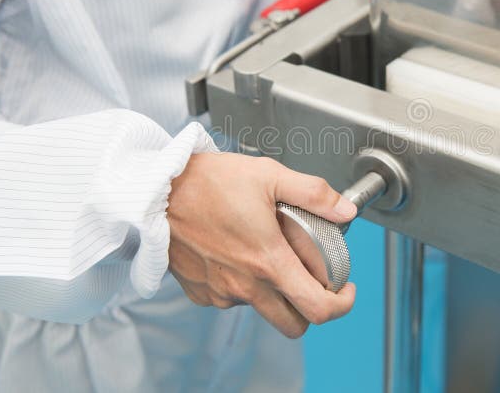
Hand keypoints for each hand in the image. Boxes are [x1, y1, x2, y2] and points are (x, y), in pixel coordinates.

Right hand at [167, 153, 357, 337]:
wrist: (154, 192)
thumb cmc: (207, 182)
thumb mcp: (269, 175)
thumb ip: (314, 194)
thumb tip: (346, 209)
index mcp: (268, 261)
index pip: (317, 307)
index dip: (341, 305)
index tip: (345, 290)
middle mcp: (245, 285)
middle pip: (293, 323)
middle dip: (310, 308)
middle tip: (312, 280)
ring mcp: (221, 292)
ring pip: (261, 310)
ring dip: (274, 294)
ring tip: (270, 256)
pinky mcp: (200, 292)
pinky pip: (231, 300)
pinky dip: (243, 286)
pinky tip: (239, 255)